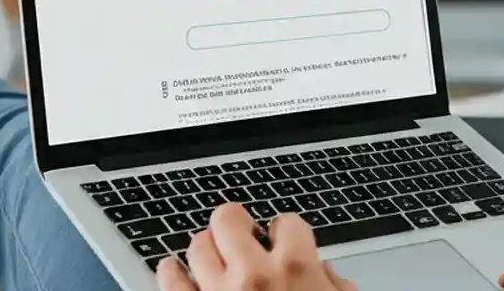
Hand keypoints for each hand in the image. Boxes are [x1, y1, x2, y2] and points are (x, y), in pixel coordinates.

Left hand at [157, 204, 355, 290]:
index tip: (282, 240)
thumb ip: (334, 285)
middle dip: (236, 225)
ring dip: (206, 249)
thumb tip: (326, 274)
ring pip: (197, 245)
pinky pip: (170, 281)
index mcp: (297, 267)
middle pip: (229, 219)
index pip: (285, 222)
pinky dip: (171, 273)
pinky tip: (175, 270)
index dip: (285, 231)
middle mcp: (255, 275)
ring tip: (213, 255)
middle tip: (241, 235)